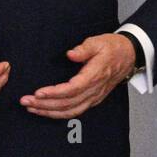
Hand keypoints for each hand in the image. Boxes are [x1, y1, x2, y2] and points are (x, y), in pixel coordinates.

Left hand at [20, 33, 135, 118]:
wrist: (129, 55)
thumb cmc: (113, 47)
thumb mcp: (98, 41)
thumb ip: (84, 48)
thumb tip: (70, 54)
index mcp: (95, 75)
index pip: (72, 89)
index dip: (54, 93)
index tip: (38, 93)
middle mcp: (94, 89)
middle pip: (68, 103)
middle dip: (45, 105)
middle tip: (26, 101)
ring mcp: (94, 96)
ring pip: (71, 111)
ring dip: (49, 112)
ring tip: (32, 109)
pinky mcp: (93, 99)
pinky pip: (75, 111)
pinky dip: (59, 114)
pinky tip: (47, 112)